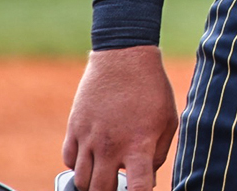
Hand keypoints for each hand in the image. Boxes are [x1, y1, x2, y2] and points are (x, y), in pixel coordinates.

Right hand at [62, 46, 177, 190]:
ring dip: (92, 184)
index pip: (137, 189)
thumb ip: (158, 156)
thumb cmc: (152, 89)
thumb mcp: (168, 122)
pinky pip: (68, 160)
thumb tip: (146, 181)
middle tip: (119, 187)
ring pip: (81, 180)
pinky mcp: (74, 127)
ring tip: (105, 177)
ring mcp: (89, 138)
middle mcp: (111, 146)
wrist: (124, 57)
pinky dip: (78, 165)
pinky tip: (92, 158)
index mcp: (139, 146)